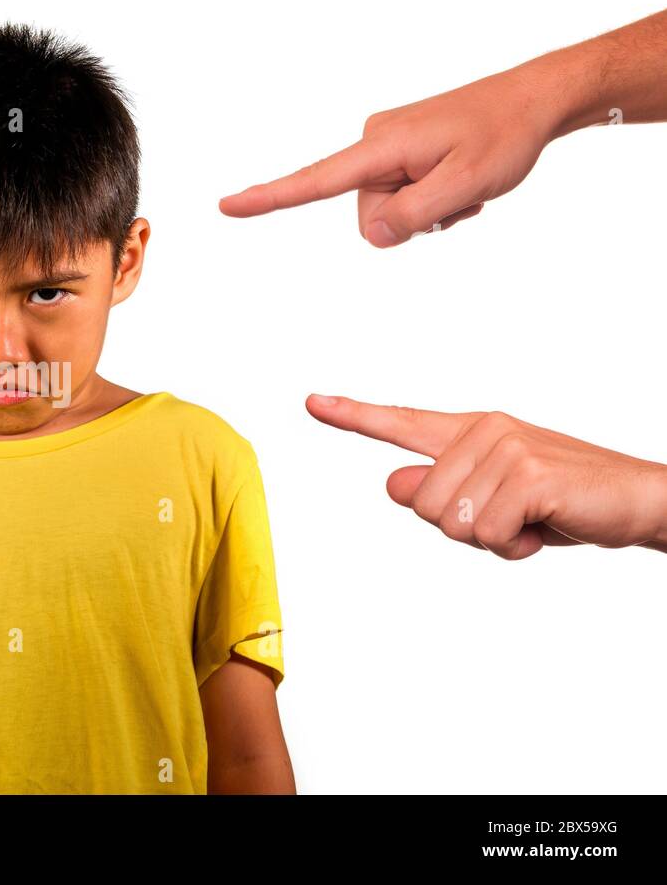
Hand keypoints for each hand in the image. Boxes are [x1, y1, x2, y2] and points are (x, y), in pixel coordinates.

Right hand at [218, 63, 569, 246]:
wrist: (535, 100)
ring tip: (464, 185)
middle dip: (412, 220)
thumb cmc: (505, 136)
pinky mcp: (400, 153)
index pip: (314, 181)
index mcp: (381, 147)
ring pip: (389, 212)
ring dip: (427, 210)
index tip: (226, 206)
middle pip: (371, 217)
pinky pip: (402, 196)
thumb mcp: (466, 184)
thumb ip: (414, 216)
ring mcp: (387, 148)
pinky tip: (459, 180)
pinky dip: (431, 200)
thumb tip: (375, 235)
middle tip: (458, 194)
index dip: (268, 198)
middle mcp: (374, 143)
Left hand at [305, 394, 666, 558]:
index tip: (313, 403)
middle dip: (462, 528)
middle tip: (511, 517)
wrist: (636, 502)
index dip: (354, 416)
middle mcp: (483, 430)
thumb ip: (441, 491)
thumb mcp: (492, 501)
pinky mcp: (528, 473)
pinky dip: (512, 545)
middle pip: (421, 504)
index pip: (401, 422)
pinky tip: (542, 526)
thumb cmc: (560, 504)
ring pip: (450, 522)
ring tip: (529, 519)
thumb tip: (394, 481)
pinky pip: (486, 531)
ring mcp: (505, 447)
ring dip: (491, 538)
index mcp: (470, 432)